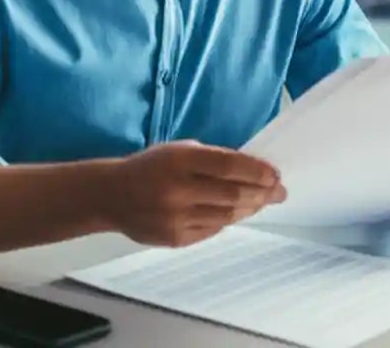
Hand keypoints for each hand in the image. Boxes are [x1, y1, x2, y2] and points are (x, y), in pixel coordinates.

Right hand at [106, 140, 285, 247]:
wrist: (110, 196)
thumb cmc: (151, 167)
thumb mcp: (177, 151)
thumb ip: (211, 160)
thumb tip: (254, 171)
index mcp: (178, 160)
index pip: (227, 166)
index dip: (256, 171)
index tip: (275, 174)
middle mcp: (178, 190)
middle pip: (232, 194)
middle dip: (262, 193)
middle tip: (279, 192)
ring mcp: (176, 218)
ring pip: (226, 215)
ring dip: (250, 208)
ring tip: (262, 202)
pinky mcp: (174, 239)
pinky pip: (212, 230)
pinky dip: (228, 220)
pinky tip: (238, 212)